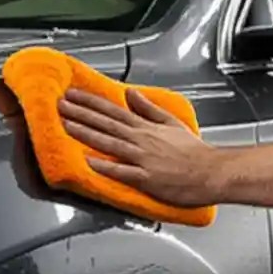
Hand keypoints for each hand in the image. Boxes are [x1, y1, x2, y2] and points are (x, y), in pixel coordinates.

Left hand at [59, 88, 223, 206]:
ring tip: (67, 125)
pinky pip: (122, 172)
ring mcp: (143, 159)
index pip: (113, 110)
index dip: (90, 102)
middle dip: (81, 113)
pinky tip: (88, 161)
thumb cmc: (194, 152)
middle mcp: (141, 140)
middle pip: (106, 124)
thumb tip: (132, 93)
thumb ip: (149, 109)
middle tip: (60, 104)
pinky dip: (105, 166)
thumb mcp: (172, 122)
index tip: (73, 95)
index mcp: (146, 128)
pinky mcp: (146, 179)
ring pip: (109, 143)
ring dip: (87, 133)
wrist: (211, 172)